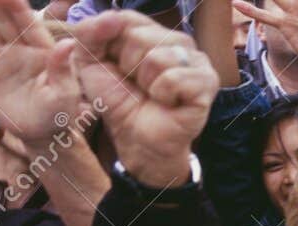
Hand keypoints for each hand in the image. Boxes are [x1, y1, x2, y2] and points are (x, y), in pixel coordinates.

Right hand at [0, 0, 81, 147]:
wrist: (39, 133)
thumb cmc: (58, 115)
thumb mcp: (65, 96)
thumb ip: (63, 72)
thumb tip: (67, 45)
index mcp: (42, 51)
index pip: (28, 24)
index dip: (17, 7)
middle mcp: (21, 49)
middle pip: (4, 21)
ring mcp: (3, 57)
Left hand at [71, 11, 218, 187]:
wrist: (136, 138)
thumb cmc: (119, 100)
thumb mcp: (90, 63)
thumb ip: (89, 33)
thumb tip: (110, 17)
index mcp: (153, 32)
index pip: (126, 18)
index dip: (111, 44)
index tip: (115, 66)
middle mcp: (179, 41)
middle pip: (140, 37)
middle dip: (127, 66)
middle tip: (136, 84)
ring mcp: (198, 61)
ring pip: (157, 58)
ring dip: (145, 83)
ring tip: (152, 94)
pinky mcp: (208, 82)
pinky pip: (173, 78)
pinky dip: (161, 94)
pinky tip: (168, 102)